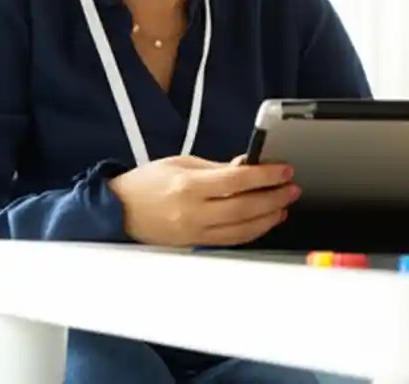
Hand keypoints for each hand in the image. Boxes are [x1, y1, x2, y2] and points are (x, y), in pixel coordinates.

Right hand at [108, 155, 299, 246]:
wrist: (117, 212)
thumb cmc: (146, 184)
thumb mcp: (180, 163)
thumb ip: (217, 167)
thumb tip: (249, 166)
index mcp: (188, 185)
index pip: (237, 181)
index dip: (265, 176)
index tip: (284, 171)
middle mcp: (192, 212)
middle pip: (244, 208)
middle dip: (274, 198)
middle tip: (292, 189)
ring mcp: (194, 232)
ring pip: (241, 229)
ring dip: (268, 218)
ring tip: (283, 206)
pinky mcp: (195, 245)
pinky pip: (231, 240)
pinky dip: (252, 231)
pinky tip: (264, 221)